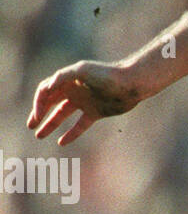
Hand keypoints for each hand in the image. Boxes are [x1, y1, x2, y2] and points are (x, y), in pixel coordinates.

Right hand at [27, 60, 142, 145]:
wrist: (130, 84)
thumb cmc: (107, 74)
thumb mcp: (83, 70)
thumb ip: (63, 76)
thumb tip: (47, 87)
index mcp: (67, 80)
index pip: (45, 91)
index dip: (38, 104)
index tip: (37, 117)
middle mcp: (73, 90)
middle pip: (50, 103)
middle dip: (38, 114)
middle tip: (30, 125)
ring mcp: (84, 102)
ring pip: (62, 114)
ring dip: (50, 124)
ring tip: (38, 136)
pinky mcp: (95, 112)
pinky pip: (80, 125)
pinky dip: (71, 134)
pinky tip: (61, 142)